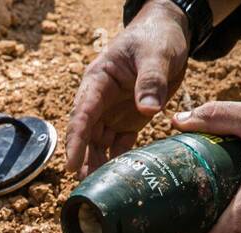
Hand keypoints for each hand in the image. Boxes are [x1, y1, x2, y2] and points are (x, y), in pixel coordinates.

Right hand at [66, 1, 189, 176]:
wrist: (169, 33)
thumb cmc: (156, 37)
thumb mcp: (155, 54)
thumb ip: (151, 80)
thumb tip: (148, 110)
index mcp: (98, 81)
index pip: (82, 114)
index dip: (76, 140)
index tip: (71, 164)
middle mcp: (101, 100)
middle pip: (87, 134)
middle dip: (85, 160)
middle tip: (86, 186)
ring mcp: (113, 112)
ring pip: (101, 143)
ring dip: (100, 164)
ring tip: (102, 189)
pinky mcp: (129, 120)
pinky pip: (121, 144)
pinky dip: (120, 161)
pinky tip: (122, 178)